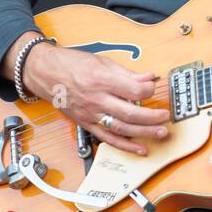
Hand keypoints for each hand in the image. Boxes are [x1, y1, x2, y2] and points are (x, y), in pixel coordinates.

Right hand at [22, 42, 170, 156]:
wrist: (46, 73)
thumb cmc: (73, 64)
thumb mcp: (103, 62)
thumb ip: (127, 73)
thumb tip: (149, 77)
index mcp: (102, 80)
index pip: (134, 90)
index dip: (149, 90)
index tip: (154, 88)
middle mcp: (96, 99)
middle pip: (130, 113)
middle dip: (152, 117)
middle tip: (166, 117)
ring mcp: (91, 114)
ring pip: (122, 128)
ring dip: (144, 133)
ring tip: (160, 133)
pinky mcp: (86, 124)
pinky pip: (108, 138)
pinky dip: (125, 146)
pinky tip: (140, 149)